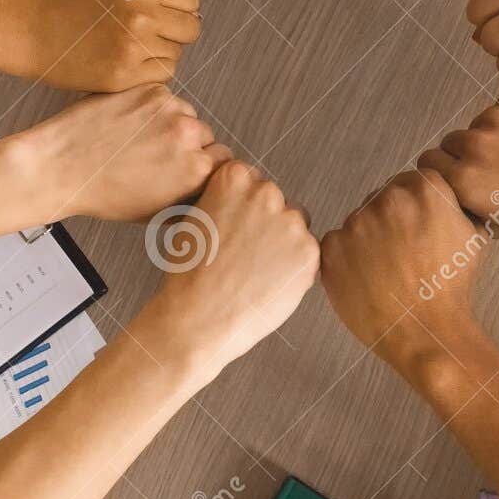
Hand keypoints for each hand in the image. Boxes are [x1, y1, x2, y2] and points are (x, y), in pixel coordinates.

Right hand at [0, 0, 202, 91]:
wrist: (27, 30)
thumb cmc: (64, 5)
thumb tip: (186, 8)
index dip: (182, 8)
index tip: (171, 14)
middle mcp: (141, 15)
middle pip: (190, 29)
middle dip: (176, 33)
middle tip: (154, 36)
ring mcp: (133, 47)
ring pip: (175, 55)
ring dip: (161, 54)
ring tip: (133, 50)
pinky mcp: (123, 76)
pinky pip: (160, 77)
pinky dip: (149, 73)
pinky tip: (128, 65)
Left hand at [6, 85, 229, 221]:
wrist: (61, 166)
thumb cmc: (103, 194)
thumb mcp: (155, 213)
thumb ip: (191, 202)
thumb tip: (209, 196)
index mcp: (195, 171)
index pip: (223, 159)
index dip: (204, 165)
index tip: (189, 166)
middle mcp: (187, 136)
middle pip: (206, 135)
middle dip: (189, 144)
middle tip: (158, 154)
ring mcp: (168, 109)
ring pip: (186, 113)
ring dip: (171, 122)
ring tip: (140, 139)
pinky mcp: (149, 90)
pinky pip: (164, 97)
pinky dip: (151, 108)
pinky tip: (129, 124)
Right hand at [135, 161, 319, 378]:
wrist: (200, 320)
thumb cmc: (189, 276)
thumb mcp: (194, 219)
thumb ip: (222, 199)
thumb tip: (240, 198)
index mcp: (235, 178)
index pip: (252, 180)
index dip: (243, 208)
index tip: (235, 227)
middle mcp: (266, 193)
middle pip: (276, 201)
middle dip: (266, 222)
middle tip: (245, 254)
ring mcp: (290, 222)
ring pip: (295, 225)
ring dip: (283, 242)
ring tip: (256, 271)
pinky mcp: (309, 252)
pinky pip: (307, 252)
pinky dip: (294, 266)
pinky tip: (270, 282)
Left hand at [320, 170, 485, 364]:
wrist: (424, 331)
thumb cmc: (449, 288)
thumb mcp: (469, 235)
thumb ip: (450, 205)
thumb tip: (440, 197)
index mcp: (424, 190)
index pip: (408, 182)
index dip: (411, 209)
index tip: (413, 231)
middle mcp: (388, 199)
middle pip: (380, 199)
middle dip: (387, 222)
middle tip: (399, 255)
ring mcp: (357, 223)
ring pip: (358, 222)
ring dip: (366, 240)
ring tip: (384, 271)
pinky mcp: (333, 248)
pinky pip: (336, 244)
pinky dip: (346, 259)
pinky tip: (365, 279)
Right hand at [419, 85, 498, 233]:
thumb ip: (465, 208)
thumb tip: (445, 195)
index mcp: (464, 181)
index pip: (429, 162)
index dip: (447, 168)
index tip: (465, 172)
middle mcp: (473, 146)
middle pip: (452, 140)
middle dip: (469, 151)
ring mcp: (495, 117)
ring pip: (480, 121)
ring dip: (495, 132)